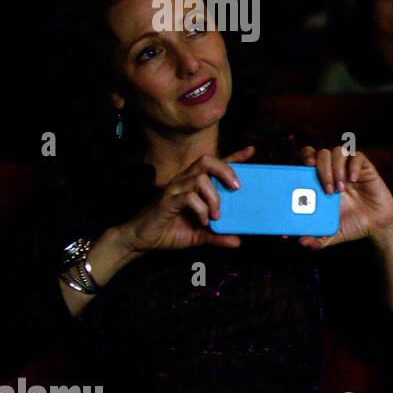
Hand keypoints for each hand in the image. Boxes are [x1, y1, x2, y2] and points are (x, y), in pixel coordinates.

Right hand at [117, 146, 255, 253]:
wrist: (140, 240)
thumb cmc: (169, 232)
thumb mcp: (199, 236)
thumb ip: (218, 236)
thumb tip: (238, 241)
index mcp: (194, 185)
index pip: (215, 166)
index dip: (233, 157)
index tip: (251, 151)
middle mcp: (184, 182)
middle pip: (206, 161)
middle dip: (225, 170)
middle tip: (236, 188)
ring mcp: (175, 190)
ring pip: (200, 179)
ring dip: (214, 197)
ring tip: (216, 216)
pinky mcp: (167, 201)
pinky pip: (188, 197)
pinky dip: (200, 209)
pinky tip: (202, 221)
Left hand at [297, 146, 392, 249]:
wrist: (377, 225)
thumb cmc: (351, 225)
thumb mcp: (331, 235)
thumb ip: (316, 240)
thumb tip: (301, 241)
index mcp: (319, 183)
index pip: (305, 160)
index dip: (302, 158)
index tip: (303, 168)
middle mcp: (332, 172)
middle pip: (319, 154)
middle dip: (319, 165)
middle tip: (323, 184)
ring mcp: (348, 168)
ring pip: (337, 151)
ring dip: (335, 168)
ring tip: (340, 189)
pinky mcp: (364, 168)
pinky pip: (357, 156)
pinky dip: (353, 165)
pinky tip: (354, 179)